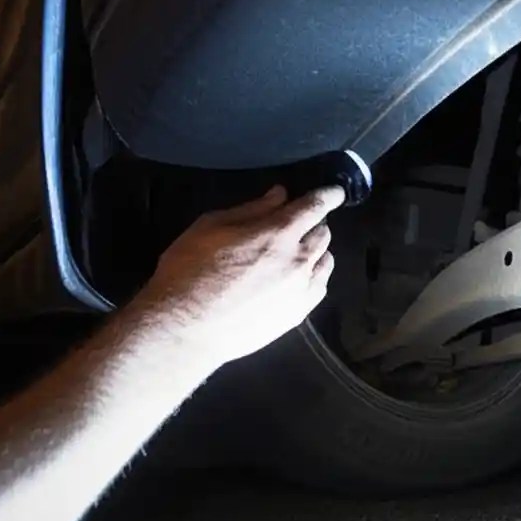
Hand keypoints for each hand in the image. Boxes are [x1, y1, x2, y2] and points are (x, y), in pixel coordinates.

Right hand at [132, 185, 344, 368]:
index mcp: (278, 233)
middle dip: (314, 223)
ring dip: (315, 250)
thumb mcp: (211, 226)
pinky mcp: (299, 314)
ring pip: (325, 260)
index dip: (328, 195)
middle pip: (323, 233)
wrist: (185, 328)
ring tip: (294, 252)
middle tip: (295, 225)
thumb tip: (280, 195)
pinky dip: (313, 275)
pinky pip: (319, 287)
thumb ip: (252, 209)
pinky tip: (296, 277)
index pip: (316, 206)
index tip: (334, 192)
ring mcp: (302, 289)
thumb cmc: (189, 271)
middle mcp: (299, 260)